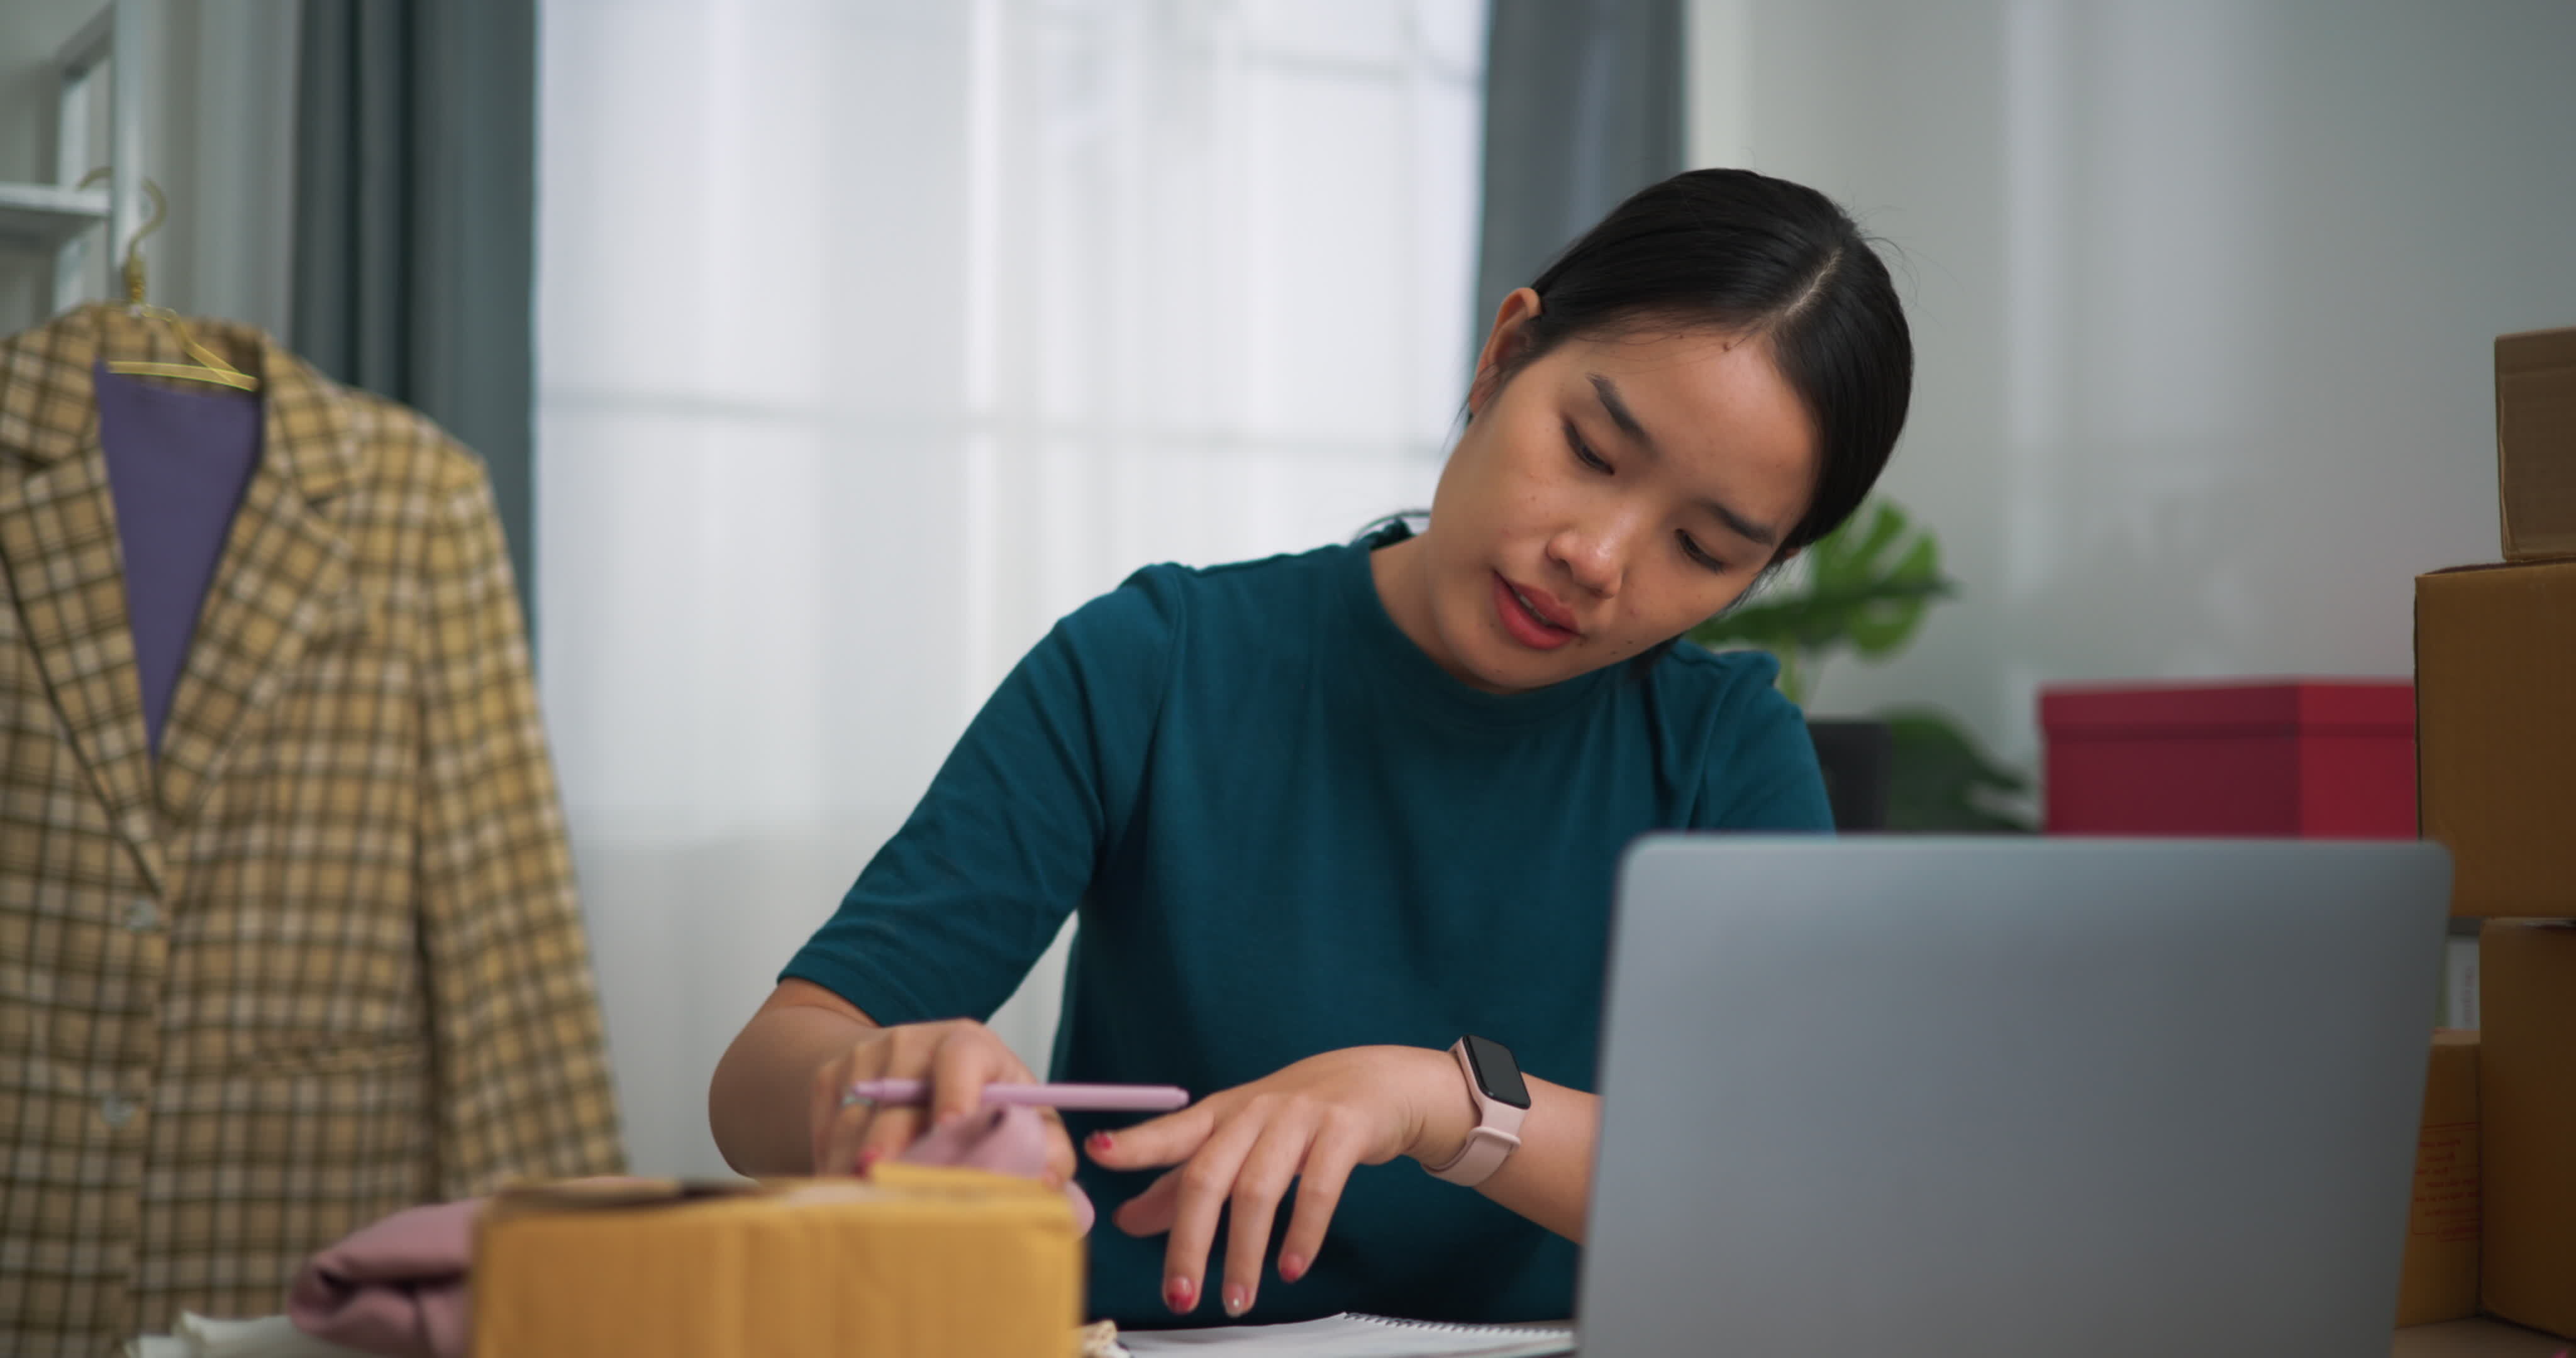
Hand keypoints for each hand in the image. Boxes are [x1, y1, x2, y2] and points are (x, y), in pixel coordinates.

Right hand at [806, 1018, 1074, 1185]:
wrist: (909, 1068)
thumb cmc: (980, 1099)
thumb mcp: (1022, 1112)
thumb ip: (1046, 1146)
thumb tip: (1049, 1184)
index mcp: (969, 1044)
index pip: (961, 1058)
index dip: (957, 1093)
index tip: (950, 1130)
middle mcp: (912, 1043)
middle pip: (897, 1096)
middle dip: (892, 1143)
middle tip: (887, 1182)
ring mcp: (865, 1059)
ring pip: (855, 1119)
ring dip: (856, 1167)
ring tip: (863, 1206)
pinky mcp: (830, 1080)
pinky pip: (826, 1132)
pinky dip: (833, 1168)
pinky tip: (846, 1198)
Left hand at [1083, 1045, 1473, 1317]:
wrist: (1380, 1081)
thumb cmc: (1297, 1115)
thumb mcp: (1237, 1141)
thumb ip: (1181, 1180)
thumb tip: (1126, 1220)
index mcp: (1222, 1114)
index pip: (1171, 1130)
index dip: (1135, 1141)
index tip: (1097, 1152)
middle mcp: (1254, 1111)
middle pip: (1208, 1176)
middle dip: (1190, 1241)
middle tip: (1180, 1296)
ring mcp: (1299, 1117)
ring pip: (1258, 1189)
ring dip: (1245, 1252)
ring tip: (1238, 1299)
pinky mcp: (1344, 1129)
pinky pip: (1320, 1187)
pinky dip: (1303, 1233)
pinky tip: (1291, 1268)